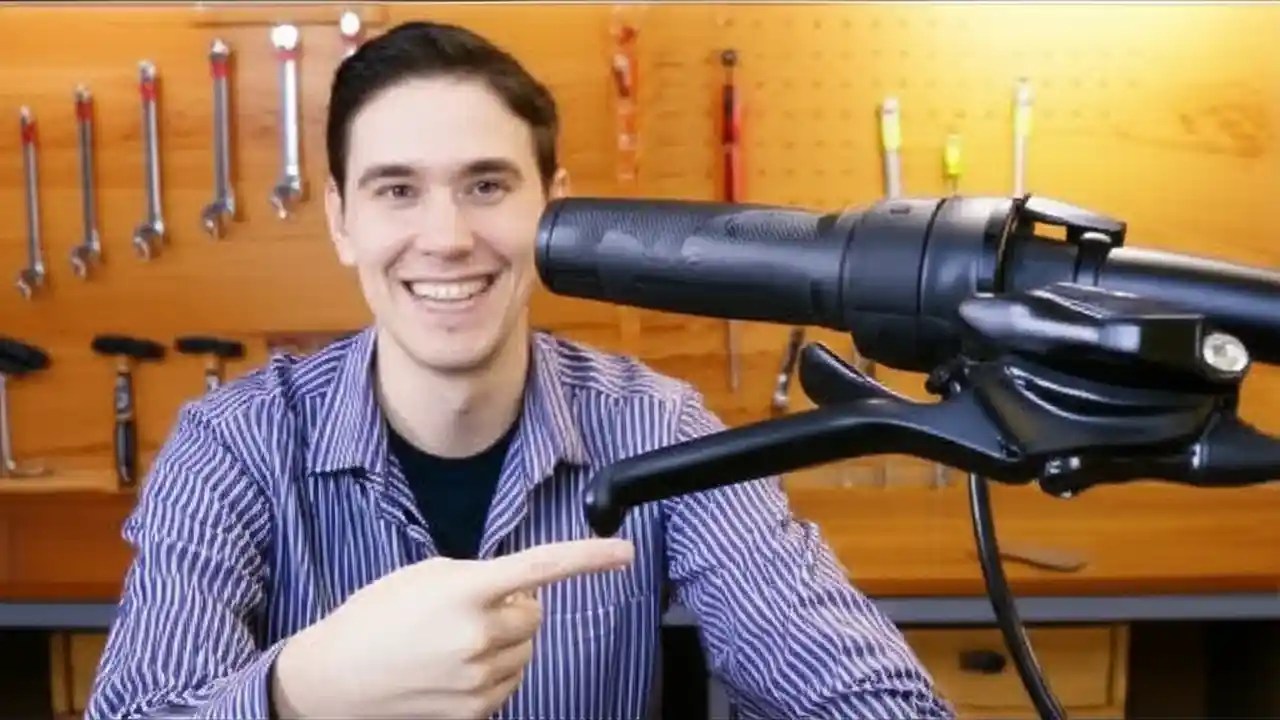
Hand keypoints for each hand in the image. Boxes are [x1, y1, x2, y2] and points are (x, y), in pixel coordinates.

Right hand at [271, 537, 634, 718]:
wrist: (333, 680)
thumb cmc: (375, 618)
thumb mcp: (424, 575)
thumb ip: (479, 576)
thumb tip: (523, 592)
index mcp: (465, 591)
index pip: (541, 568)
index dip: (589, 558)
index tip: (624, 552)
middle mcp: (478, 636)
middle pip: (536, 615)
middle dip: (518, 608)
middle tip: (477, 608)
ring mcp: (478, 679)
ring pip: (527, 650)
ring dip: (507, 641)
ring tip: (458, 640)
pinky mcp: (474, 712)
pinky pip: (510, 683)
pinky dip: (495, 671)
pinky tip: (456, 666)